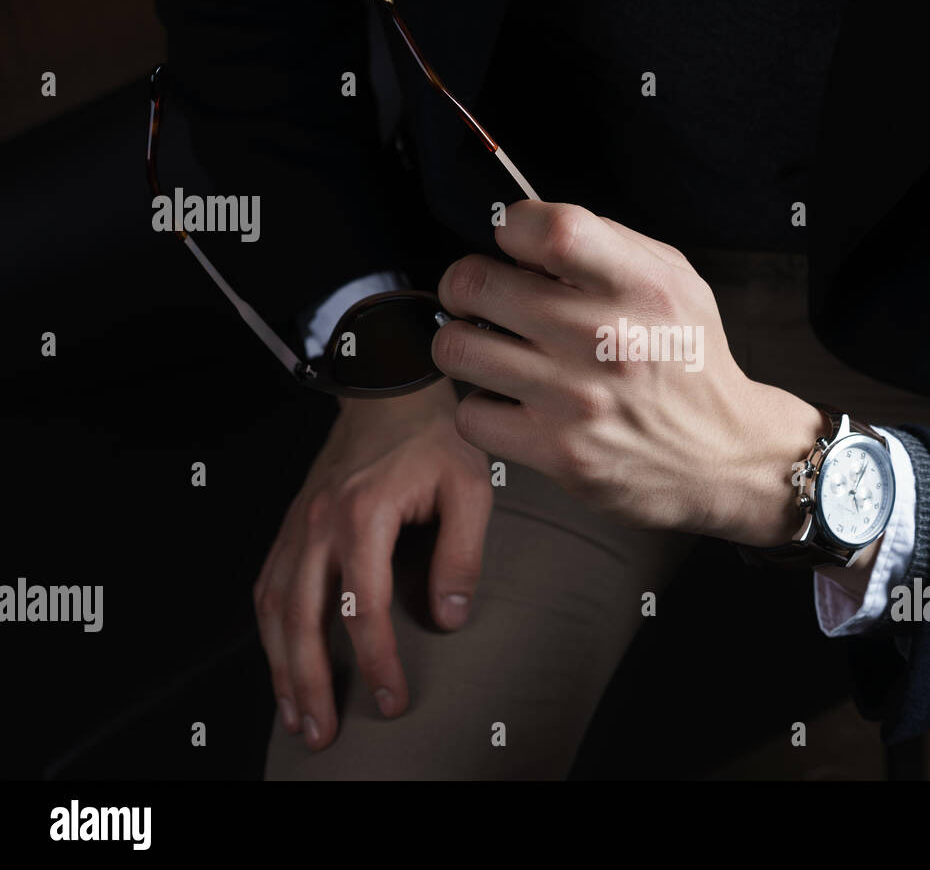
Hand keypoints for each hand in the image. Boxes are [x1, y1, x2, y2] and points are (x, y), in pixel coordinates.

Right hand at [252, 378, 491, 750]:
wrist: (389, 388)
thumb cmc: (435, 438)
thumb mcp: (470, 488)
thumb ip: (461, 555)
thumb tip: (450, 619)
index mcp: (362, 515)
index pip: (364, 608)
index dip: (378, 661)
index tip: (392, 701)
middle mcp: (318, 524)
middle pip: (300, 619)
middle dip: (308, 683)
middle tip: (321, 733)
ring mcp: (297, 525)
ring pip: (273, 609)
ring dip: (280, 667)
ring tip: (294, 716)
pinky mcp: (291, 525)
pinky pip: (267, 585)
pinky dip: (268, 631)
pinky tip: (280, 662)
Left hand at [431, 200, 825, 545]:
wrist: (724, 457)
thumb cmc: (691, 365)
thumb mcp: (678, 283)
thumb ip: (610, 245)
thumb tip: (527, 233)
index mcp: (641, 287)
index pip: (548, 230)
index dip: (513, 226)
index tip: (513, 242)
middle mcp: (608, 339)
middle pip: (478, 283)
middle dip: (465, 284)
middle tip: (478, 295)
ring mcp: (576, 399)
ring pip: (457, 348)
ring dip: (465, 342)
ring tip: (490, 348)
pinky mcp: (556, 452)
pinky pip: (471, 415)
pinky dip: (482, 406)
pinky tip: (510, 401)